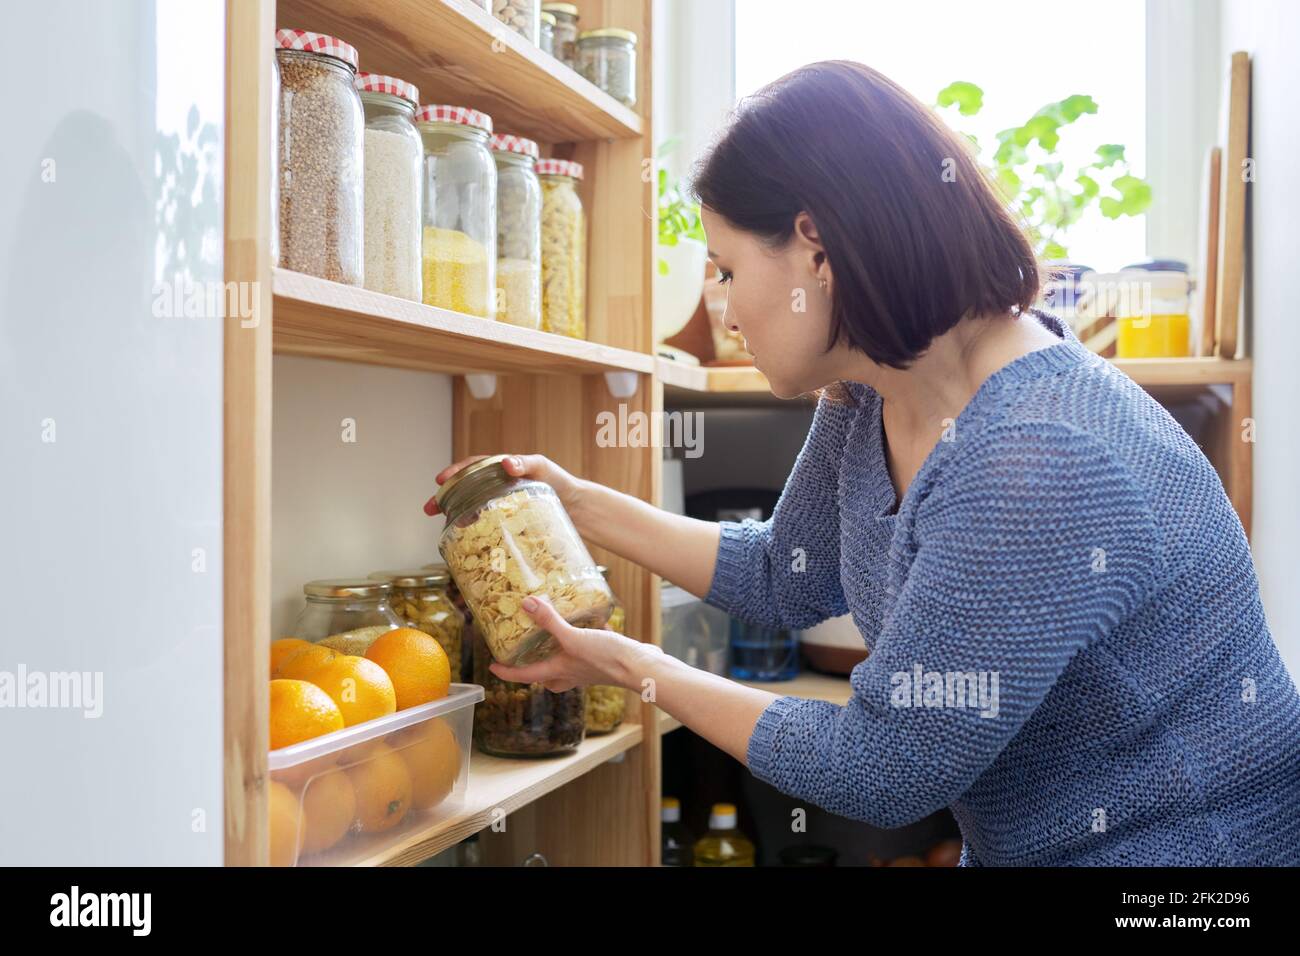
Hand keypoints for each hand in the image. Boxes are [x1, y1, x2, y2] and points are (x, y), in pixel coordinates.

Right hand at [424, 453, 584, 517]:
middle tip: (429, 508)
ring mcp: (500, 505)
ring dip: (454, 513)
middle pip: (465, 488)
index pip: (472, 468)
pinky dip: (472, 528)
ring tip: (442, 523)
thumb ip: (526, 463)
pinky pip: (485, 524)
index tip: (440, 481)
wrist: (577, 507)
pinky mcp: (506, 522)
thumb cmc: (560, 482)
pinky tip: (464, 537)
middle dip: (445, 496)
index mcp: (501, 470)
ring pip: (471, 506)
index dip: (454, 473)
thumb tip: (507, 463)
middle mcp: (496, 486)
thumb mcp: (543, 467)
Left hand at [486, 595, 651, 692]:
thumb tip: (527, 604)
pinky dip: (583, 638)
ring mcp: (587, 668)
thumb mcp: (573, 638)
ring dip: (557, 652)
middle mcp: (570, 674)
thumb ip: (550, 622)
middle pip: (546, 675)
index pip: (525, 676)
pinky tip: (589, 620)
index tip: (492, 666)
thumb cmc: (604, 658)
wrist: (639, 667)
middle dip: (534, 667)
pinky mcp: (602, 659)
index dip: (506, 672)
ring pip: (565, 664)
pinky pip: (586, 650)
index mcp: (558, 672)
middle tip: (524, 653)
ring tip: (553, 634)